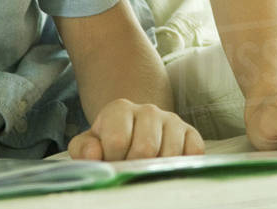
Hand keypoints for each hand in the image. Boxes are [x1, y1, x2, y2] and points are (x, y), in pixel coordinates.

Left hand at [68, 99, 204, 160]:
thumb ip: (83, 148)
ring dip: (157, 168)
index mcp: (120, 109)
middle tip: (129, 167)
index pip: (118, 140)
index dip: (112, 160)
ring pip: (170, 153)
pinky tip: (166, 165)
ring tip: (146, 167)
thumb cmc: (107, 143)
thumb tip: (95, 154)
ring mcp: (172, 120)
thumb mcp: (88, 144)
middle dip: (135, 166)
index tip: (111, 161)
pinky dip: (181, 165)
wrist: (133, 133)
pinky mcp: (191, 133)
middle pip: (146, 148)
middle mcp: (149, 110)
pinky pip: (193, 153)